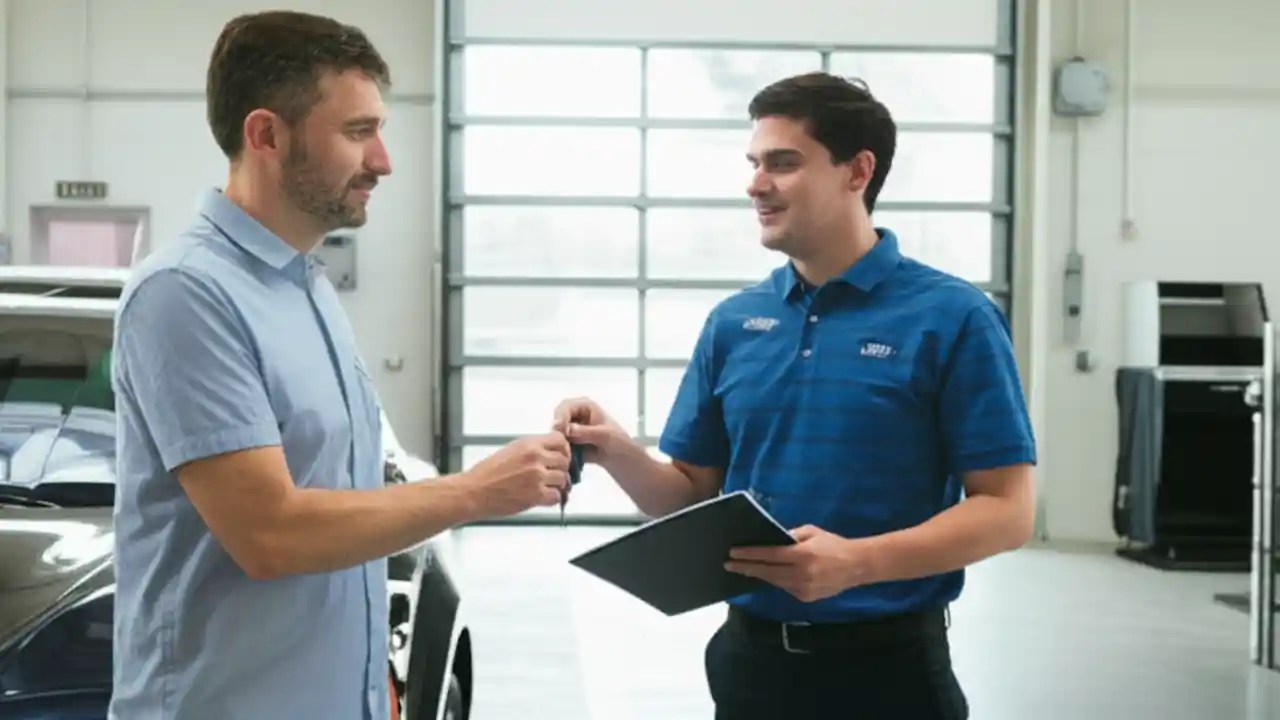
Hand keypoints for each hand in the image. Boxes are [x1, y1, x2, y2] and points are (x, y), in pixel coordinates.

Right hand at [460, 433, 570, 519]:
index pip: (560, 441)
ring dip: (557, 485)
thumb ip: (531, 450)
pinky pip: (556, 496)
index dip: (563, 450)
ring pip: (563, 479)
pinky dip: (551, 498)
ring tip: (546, 488)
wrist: (473, 492)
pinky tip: (542, 497)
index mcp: (528, 444)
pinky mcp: (536, 495)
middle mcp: (535, 458)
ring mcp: (537, 476)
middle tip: (553, 475)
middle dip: (560, 469)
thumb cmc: (486, 474)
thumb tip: (548, 452)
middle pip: (564, 461)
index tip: (560, 456)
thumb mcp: (510, 451)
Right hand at [551, 396, 632, 464]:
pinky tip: (566, 457)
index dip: (561, 416)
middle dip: (557, 430)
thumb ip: (587, 432)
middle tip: (559, 442)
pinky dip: (560, 450)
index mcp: (585, 406)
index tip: (561, 429)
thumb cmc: (619, 442)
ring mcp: (571, 429)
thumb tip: (569, 429)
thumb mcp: (606, 435)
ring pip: (556, 433)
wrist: (622, 458)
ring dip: (558, 441)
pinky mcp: (569, 443)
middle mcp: (576, 415)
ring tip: (564, 451)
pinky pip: (559, 445)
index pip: (566, 406)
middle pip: (558, 418)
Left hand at [724, 525, 870, 602]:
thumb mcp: (811, 532)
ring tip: (746, 569)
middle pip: (767, 572)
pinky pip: (786, 588)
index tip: (733, 553)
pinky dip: (778, 581)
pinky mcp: (806, 598)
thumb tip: (771, 539)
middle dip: (747, 568)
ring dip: (760, 575)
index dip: (749, 554)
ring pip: (774, 582)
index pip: (769, 555)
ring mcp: (803, 589)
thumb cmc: (833, 544)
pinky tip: (770, 575)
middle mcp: (801, 574)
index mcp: (802, 555)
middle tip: (729, 565)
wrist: (857, 566)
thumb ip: (791, 536)